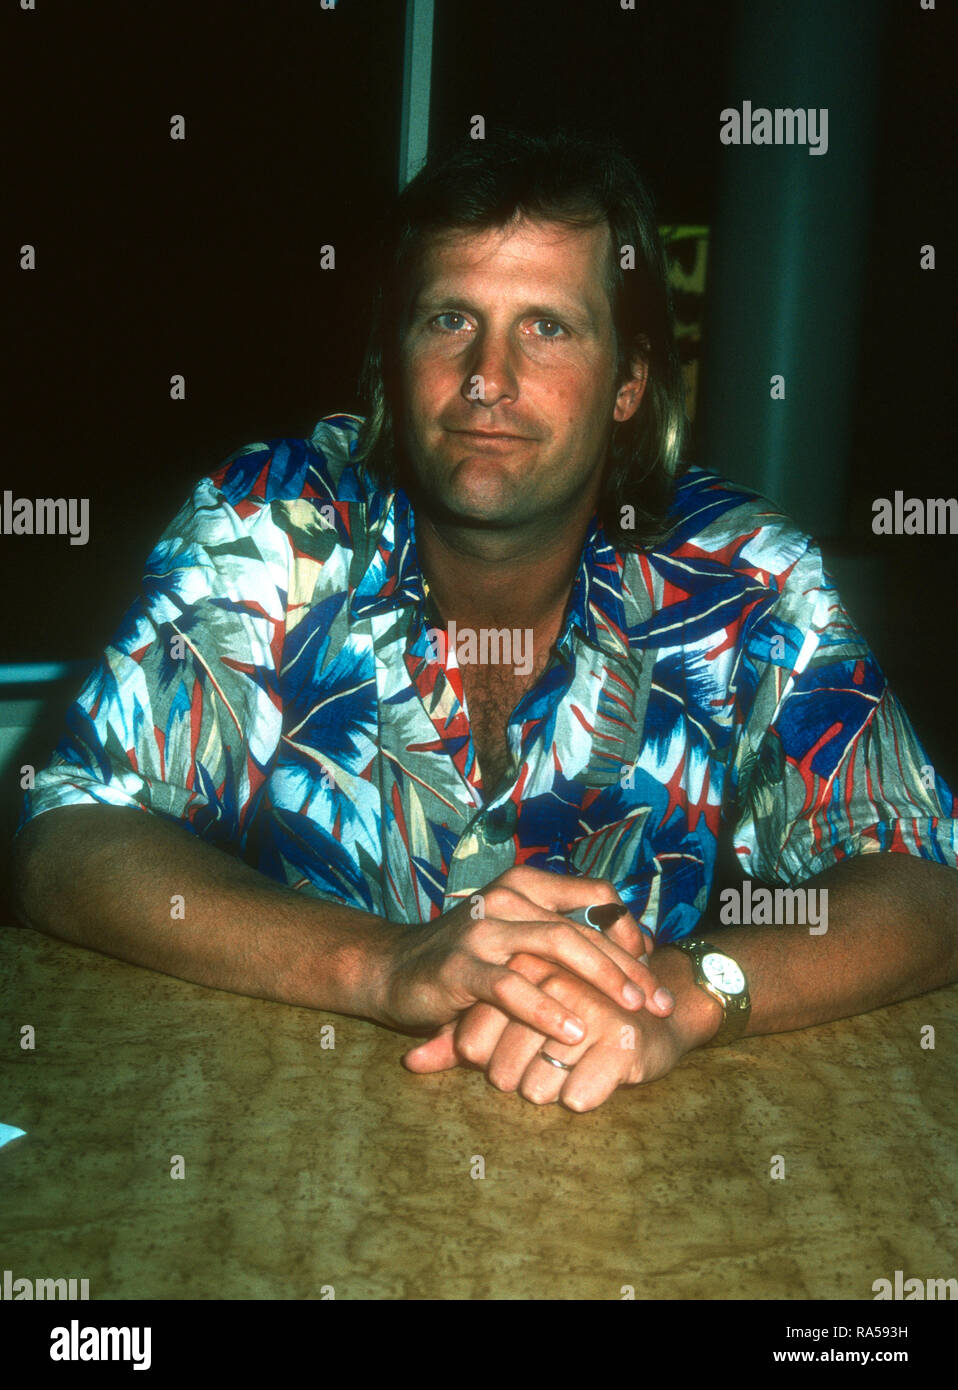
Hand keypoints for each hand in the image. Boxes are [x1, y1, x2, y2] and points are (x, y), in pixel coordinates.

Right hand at [382, 865, 669, 1046]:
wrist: (391, 970)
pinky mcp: (461, 968)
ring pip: (557, 946)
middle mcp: (507, 898)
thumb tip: (640, 948)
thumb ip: (564, 938)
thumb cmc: (467, 958)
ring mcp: (483, 931)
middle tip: (659, 1002)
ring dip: (601, 980)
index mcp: (525, 885)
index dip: (630, 928)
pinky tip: (572, 1033)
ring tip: (632, 1011)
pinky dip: (546, 1010)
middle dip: (629, 967)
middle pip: (584, 927)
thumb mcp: (516, 937)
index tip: (651, 965)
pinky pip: (513, 987)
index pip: (597, 895)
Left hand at [471, 966, 689, 1110]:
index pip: (472, 1040)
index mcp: (520, 963)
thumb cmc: (567, 1019)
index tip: (496, 1062)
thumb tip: (412, 1062)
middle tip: (530, 1078)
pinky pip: (577, 1095)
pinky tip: (588, 1085)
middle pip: (499, 1070)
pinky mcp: (625, 1039)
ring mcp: (592, 1006)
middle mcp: (554, 978)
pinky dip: (578, 1099)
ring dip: (544, 1095)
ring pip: (536, 1088)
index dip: (481, 1063)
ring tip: (560, 1079)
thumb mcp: (507, 1020)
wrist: (650, 1021)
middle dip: (511, 1083)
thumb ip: (459, 1038)